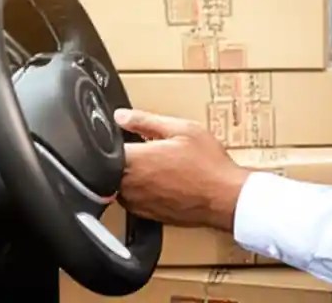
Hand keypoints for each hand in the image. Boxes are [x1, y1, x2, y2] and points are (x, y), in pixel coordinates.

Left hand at [114, 109, 251, 231]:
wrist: (226, 198)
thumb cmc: (208, 164)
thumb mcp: (181, 130)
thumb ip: (145, 121)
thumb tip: (120, 116)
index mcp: (135, 160)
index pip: (105, 149)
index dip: (113, 139)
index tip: (124, 134)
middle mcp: (130, 185)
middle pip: (109, 168)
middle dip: (123, 156)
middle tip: (146, 148)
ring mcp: (136, 203)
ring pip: (118, 184)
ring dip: (130, 174)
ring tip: (156, 165)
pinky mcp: (145, 215)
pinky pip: (132, 199)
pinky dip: (141, 189)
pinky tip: (162, 181)